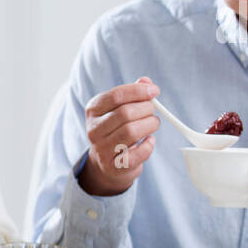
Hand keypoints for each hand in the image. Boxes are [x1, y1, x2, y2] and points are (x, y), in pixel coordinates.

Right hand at [77, 77, 159, 196]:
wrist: (106, 162)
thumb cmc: (116, 129)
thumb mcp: (119, 108)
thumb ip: (132, 93)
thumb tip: (146, 82)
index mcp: (93, 110)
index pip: (115, 95)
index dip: (138, 91)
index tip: (154, 91)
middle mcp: (94, 129)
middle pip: (125, 113)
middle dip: (146, 109)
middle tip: (153, 110)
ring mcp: (102, 149)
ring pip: (131, 132)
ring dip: (150, 125)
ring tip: (153, 123)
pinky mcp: (114, 166)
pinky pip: (138, 153)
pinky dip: (149, 145)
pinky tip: (149, 140)